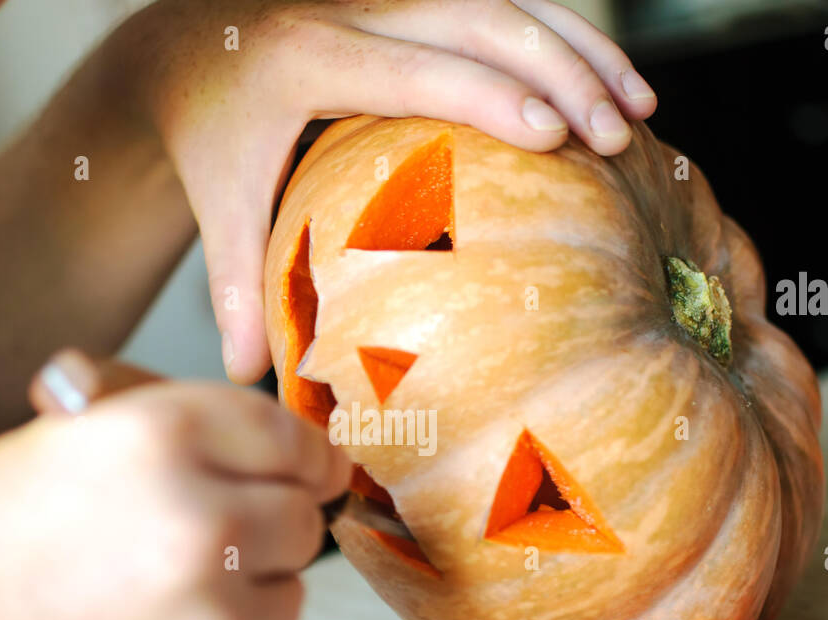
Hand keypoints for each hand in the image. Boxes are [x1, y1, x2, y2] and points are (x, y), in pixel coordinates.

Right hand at [0, 353, 348, 619]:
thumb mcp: (41, 454)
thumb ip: (150, 431)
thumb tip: (240, 427)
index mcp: (153, 437)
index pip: (285, 433)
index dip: (302, 454)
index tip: (313, 469)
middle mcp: (199, 518)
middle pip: (302, 513)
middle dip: (270, 522)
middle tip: (214, 541)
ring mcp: (210, 614)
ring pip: (290, 590)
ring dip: (250, 592)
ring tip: (151, 603)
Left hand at [112, 0, 656, 382]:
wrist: (189, 51)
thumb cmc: (214, 141)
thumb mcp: (220, 208)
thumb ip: (231, 287)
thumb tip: (247, 375)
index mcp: (305, 55)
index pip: (414, 68)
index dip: (488, 95)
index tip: (555, 136)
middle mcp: (352, 3)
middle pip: (476, 18)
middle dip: (558, 71)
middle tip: (616, 137)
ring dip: (579, 48)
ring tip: (638, 110)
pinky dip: (562, 34)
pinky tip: (609, 77)